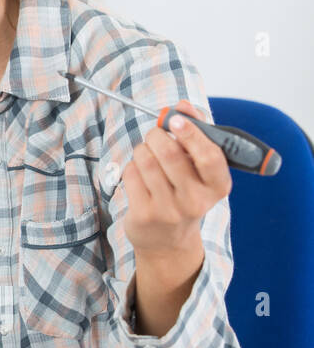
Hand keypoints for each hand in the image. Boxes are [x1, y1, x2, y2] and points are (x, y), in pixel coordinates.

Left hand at [122, 99, 231, 261]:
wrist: (168, 241)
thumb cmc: (185, 193)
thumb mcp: (199, 169)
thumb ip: (197, 133)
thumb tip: (183, 106)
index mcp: (217, 186)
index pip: (210, 157)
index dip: (192, 134)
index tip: (176, 120)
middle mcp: (196, 201)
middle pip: (169, 153)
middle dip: (156, 136)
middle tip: (155, 135)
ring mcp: (169, 210)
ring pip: (146, 161)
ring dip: (142, 150)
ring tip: (147, 155)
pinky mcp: (144, 215)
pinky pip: (131, 174)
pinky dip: (131, 167)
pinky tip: (139, 176)